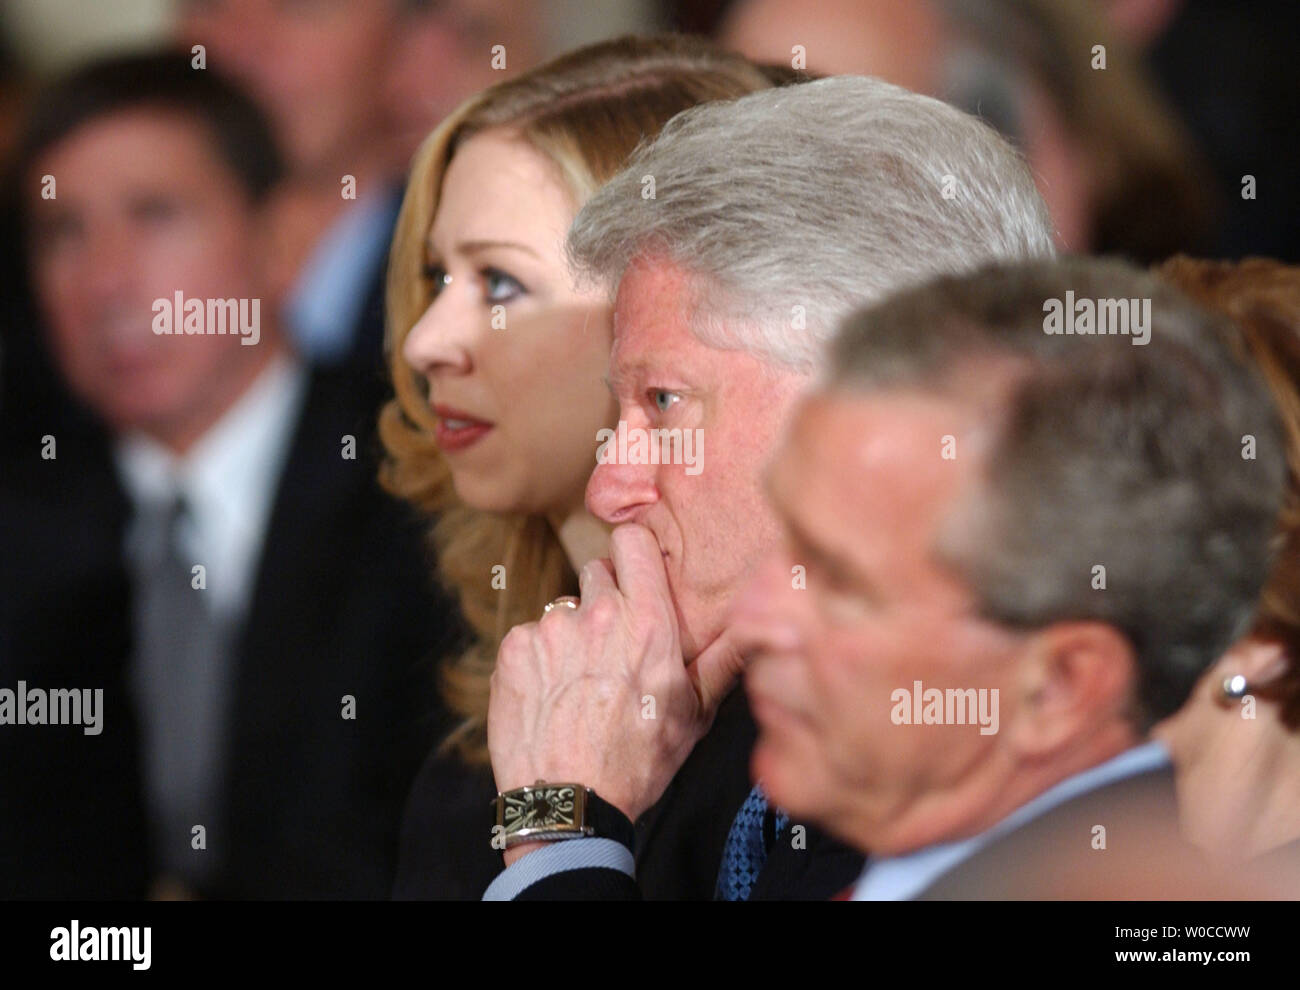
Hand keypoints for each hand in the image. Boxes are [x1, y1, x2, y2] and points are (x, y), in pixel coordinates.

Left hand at [488, 524, 744, 858]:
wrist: (568, 805)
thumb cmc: (637, 762)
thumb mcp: (694, 715)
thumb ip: (724, 659)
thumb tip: (758, 624)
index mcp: (648, 622)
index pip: (633, 541)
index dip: (634, 553)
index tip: (636, 572)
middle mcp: (597, 614)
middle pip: (597, 573)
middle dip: (605, 600)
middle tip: (611, 647)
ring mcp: (551, 629)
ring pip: (563, 610)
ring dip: (571, 635)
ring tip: (579, 683)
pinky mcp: (514, 648)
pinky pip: (529, 636)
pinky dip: (537, 659)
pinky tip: (549, 695)